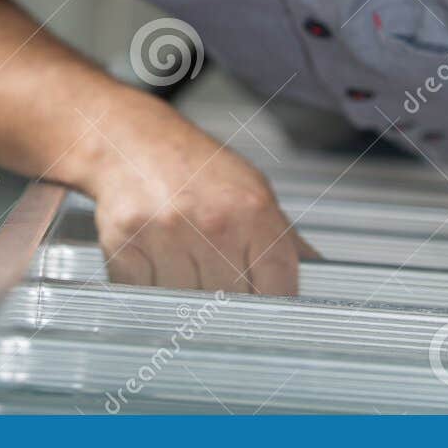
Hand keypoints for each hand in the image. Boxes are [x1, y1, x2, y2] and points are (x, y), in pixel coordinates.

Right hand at [81, 100, 315, 295]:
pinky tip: (150, 254)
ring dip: (182, 291)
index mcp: (253, 210)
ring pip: (186, 302)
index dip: (272, 301)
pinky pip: (145, 292)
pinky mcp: (126, 242)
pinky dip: (147, 285)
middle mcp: (214, 222)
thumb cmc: (196, 168)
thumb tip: (322, 275)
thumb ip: (284, 239)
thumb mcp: (251, 191)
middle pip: (230, 301)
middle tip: (210, 269)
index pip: (278, 285)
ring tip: (178, 255)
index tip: (264, 307)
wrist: (129, 139)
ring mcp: (167, 233)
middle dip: (223, 295)